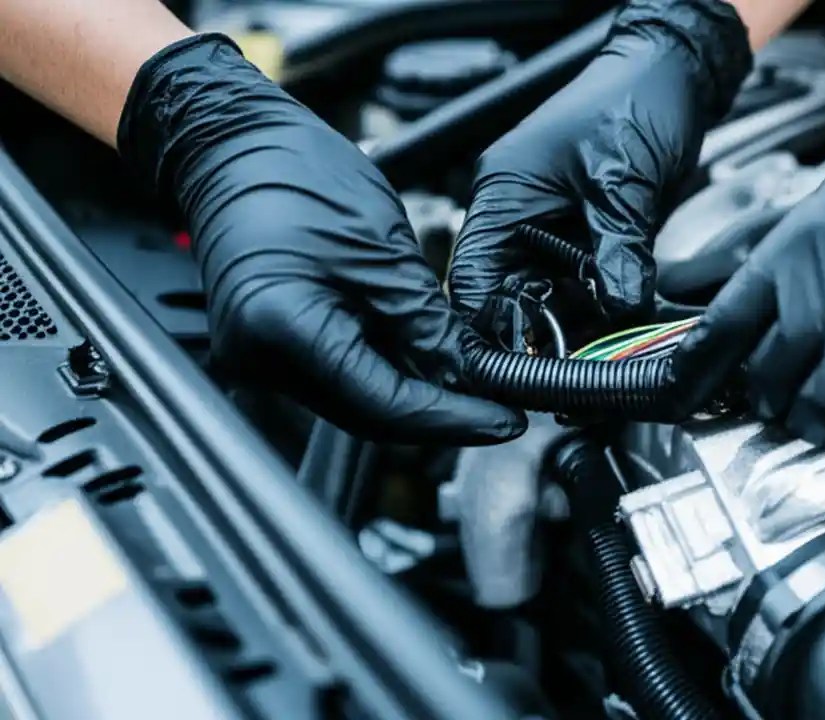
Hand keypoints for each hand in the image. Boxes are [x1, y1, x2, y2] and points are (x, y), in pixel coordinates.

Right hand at [118, 34, 524, 443]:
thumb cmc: (296, 173)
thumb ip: (430, 324)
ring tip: (473, 381)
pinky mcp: (269, 345)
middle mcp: (260, 358)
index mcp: (284, 331)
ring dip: (415, 395)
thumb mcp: (384, 251)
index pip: (385, 406)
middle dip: (439, 412)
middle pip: (369, 414)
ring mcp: (258, 357)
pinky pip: (339, 375)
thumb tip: (473, 376)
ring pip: (357, 401)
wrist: (233, 143)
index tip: (504, 419)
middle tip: (499, 406)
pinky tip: (428, 361)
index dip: (454, 418)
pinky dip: (386, 371)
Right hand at [447, 0, 750, 335]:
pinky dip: (598, 301)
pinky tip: (615, 319)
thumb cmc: (633, 98)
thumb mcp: (622, 182)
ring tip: (595, 347)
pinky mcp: (584, 229)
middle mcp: (518, 213)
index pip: (472, 278)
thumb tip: (620, 306)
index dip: (488, 324)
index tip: (511, 362)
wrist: (673, 72)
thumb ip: (619, 249)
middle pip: (508, 294)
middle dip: (535, 329)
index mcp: (502, 194)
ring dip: (571, 319)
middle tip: (564, 365)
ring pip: (547, 293)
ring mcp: (550, 223)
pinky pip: (581, 280)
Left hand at [672, 69, 824, 447]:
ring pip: (819, 416)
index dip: (693, 376)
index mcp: (796, 251)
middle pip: (767, 383)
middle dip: (768, 398)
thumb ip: (774, 259)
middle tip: (783, 392)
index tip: (682, 399)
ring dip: (819, 421)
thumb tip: (720, 302)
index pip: (720, 331)